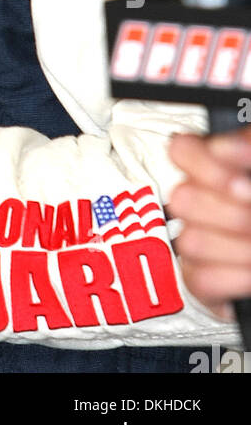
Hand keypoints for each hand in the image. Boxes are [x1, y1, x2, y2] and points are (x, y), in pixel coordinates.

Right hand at [169, 129, 250, 320]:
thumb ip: (249, 145)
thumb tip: (236, 148)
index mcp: (216, 165)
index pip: (181, 150)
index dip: (204, 164)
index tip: (242, 182)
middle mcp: (198, 199)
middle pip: (181, 199)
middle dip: (229, 213)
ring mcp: (195, 238)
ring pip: (190, 242)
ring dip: (237, 247)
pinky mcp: (200, 278)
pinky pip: (200, 279)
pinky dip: (234, 277)